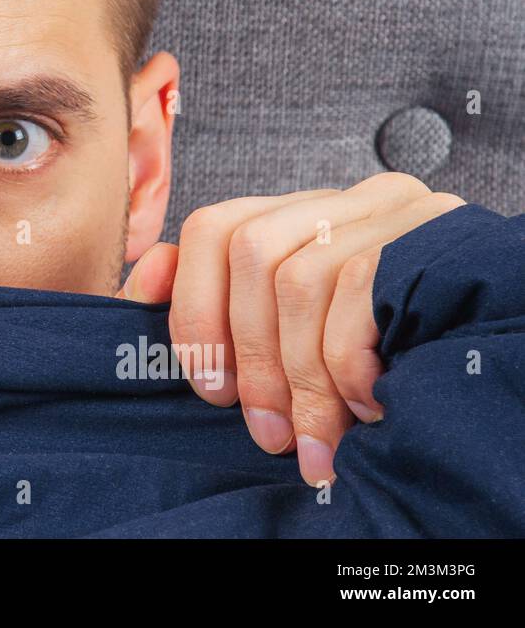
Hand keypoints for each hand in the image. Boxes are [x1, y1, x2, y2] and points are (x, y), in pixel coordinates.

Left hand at [117, 173, 464, 484]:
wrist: (502, 348)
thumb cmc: (390, 353)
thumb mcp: (297, 336)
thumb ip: (221, 305)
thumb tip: (151, 277)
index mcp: (308, 214)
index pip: (216, 227)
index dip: (194, 309)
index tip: (209, 387)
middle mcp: (347, 200)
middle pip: (248, 249)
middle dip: (246, 355)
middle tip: (263, 431)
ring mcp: (393, 211)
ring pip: (297, 277)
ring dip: (297, 378)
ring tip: (314, 440)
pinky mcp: (430, 238)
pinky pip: (355, 293)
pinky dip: (346, 365)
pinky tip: (366, 405)